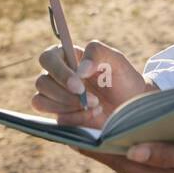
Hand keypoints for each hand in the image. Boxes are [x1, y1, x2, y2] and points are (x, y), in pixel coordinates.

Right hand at [32, 40, 150, 130]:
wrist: (132, 107)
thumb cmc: (123, 79)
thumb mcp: (116, 60)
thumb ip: (97, 53)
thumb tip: (79, 69)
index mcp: (66, 57)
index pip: (47, 59)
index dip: (59, 72)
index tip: (79, 84)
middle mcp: (57, 77)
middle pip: (41, 83)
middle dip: (65, 94)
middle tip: (92, 99)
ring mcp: (57, 98)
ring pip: (41, 101)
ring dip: (68, 106)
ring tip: (96, 105)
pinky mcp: (62, 116)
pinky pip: (56, 119)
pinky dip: (75, 119)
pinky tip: (94, 114)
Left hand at [76, 136, 173, 172]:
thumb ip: (167, 153)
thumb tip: (129, 149)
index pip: (123, 164)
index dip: (97, 152)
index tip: (72, 140)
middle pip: (126, 165)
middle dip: (102, 151)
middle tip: (77, 135)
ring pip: (139, 164)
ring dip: (118, 150)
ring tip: (97, 135)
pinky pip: (154, 161)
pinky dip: (138, 150)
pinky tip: (135, 140)